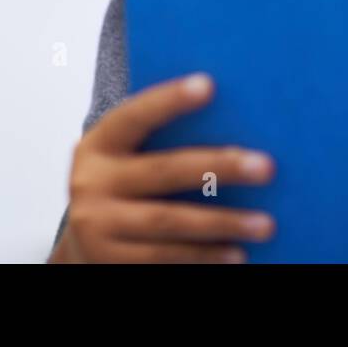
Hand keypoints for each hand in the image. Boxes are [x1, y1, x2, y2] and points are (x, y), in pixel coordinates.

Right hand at [50, 72, 276, 262]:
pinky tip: (236, 253)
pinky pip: (163, 258)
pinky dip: (203, 256)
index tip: (209, 85)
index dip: (169, 100)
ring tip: (265, 224)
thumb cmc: (123, 183)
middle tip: (267, 167)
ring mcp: (96, 225)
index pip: (134, 115)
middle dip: (219, 168)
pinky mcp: (108, 261)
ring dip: (222, 222)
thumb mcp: (126, 156)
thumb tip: (236, 123)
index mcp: (99, 144)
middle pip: (164, 171)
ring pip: (168, 221)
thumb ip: (161, 140)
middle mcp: (91, 182)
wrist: (79, 241)